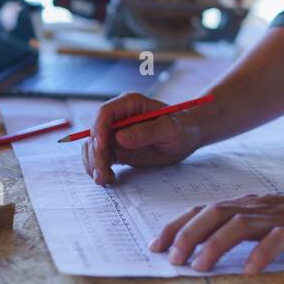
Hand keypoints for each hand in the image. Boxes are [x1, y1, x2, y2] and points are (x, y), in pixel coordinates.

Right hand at [82, 90, 205, 185]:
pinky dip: (100, 169)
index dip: (98, 129)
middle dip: (95, 154)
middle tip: (101, 173)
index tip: (101, 148)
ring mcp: (116, 134)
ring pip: (94, 148)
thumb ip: (146, 132)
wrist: (188, 137)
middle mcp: (119, 118)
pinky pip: (102, 159)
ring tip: (104, 180)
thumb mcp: (170, 129)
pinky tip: (109, 179)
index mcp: (130, 104)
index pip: (105, 113)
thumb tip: (120, 137)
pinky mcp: (118, 149)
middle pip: (95, 133)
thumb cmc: (183, 127)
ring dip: (94, 164)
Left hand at [151, 185, 283, 274]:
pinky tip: (249, 271)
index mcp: (245, 205)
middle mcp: (256, 207)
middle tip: (173, 260)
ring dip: (216, 244)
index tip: (156, 246)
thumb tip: (199, 249)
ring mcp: (278, 217)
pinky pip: (277, 240)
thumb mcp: (263, 219)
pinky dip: (260, 254)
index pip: (203, 210)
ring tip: (200, 266)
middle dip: (189, 235)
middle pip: (215, 213)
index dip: (178, 226)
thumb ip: (236, 228)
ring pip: (240, 224)